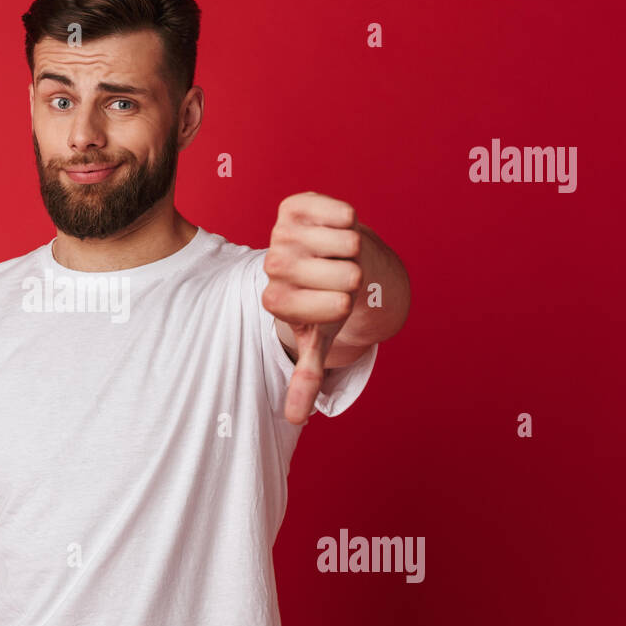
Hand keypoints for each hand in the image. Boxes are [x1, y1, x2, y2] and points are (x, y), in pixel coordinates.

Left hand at [261, 192, 362, 424]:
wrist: (330, 258)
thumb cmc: (327, 301)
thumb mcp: (319, 338)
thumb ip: (305, 374)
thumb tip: (296, 421)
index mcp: (274, 300)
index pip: (328, 307)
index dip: (338, 305)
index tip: (338, 304)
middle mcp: (271, 265)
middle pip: (339, 275)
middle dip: (353, 278)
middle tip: (345, 277)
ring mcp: (280, 233)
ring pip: (345, 243)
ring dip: (354, 250)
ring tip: (342, 255)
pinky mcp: (294, 204)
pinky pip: (340, 212)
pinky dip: (350, 221)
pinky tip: (340, 228)